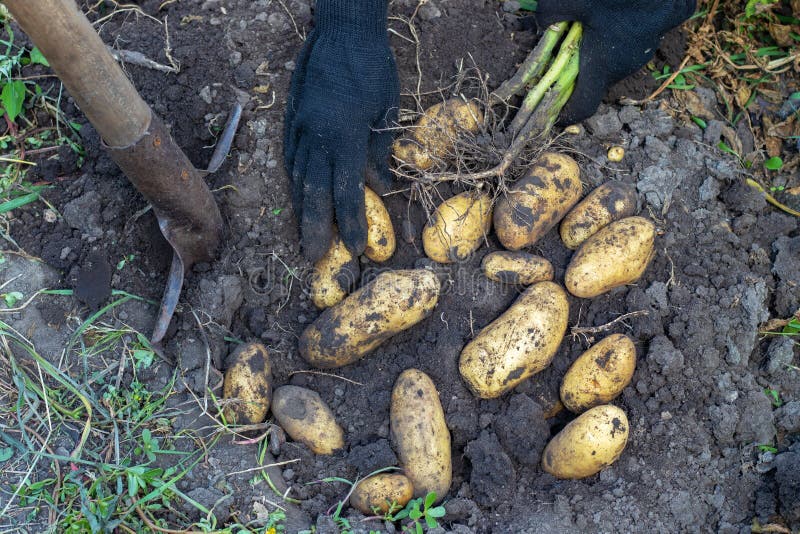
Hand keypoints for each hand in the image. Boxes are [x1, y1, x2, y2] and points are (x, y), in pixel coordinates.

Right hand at [284, 0, 398, 261]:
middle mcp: (316, 138)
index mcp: (344, 138)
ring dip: (300, 209)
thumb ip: (379, 153)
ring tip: (302, 235)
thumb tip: (381, 188)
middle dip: (314, 227)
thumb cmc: (372, 69)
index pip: (347, 191)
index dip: (350, 223)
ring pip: (297, 177)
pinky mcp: (291, 118)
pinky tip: (296, 194)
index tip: (355, 248)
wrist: (343, 31)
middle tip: (313, 257)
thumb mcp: (385, 112)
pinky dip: (293, 179)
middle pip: (313, 192)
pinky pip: (289, 156)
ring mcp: (299, 128)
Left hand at [535, 0, 696, 123]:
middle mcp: (621, 68)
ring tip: (582, 29)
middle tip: (558, 54)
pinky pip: (624, 49)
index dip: (564, 114)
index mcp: (601, 68)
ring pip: (608, 64)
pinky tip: (605, 17)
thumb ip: (548, 15)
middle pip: (592, 84)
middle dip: (573, 76)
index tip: (551, 111)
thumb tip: (542, 25)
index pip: (582, 108)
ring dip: (592, 54)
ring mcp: (639, 55)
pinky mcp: (651, 38)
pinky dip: (609, 41)